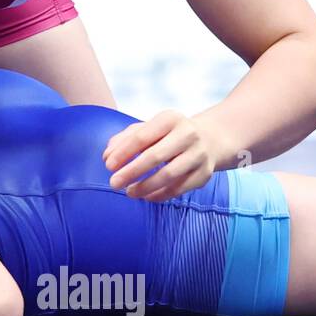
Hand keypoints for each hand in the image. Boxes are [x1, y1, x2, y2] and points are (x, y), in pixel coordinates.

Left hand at [102, 110, 221, 202]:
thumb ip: (124, 140)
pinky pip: (180, 189)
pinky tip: (146, 196)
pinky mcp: (205, 174)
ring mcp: (199, 154)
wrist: (209, 140)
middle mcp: (188, 134)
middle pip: (155, 156)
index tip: (108, 166)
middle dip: (131, 172)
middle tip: (114, 183)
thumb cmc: (167, 135)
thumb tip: (107, 156)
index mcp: (170, 119)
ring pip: (169, 175)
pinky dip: (160, 195)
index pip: (142, 137)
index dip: (123, 153)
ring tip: (129, 192)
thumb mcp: (147, 129)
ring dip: (145, 187)